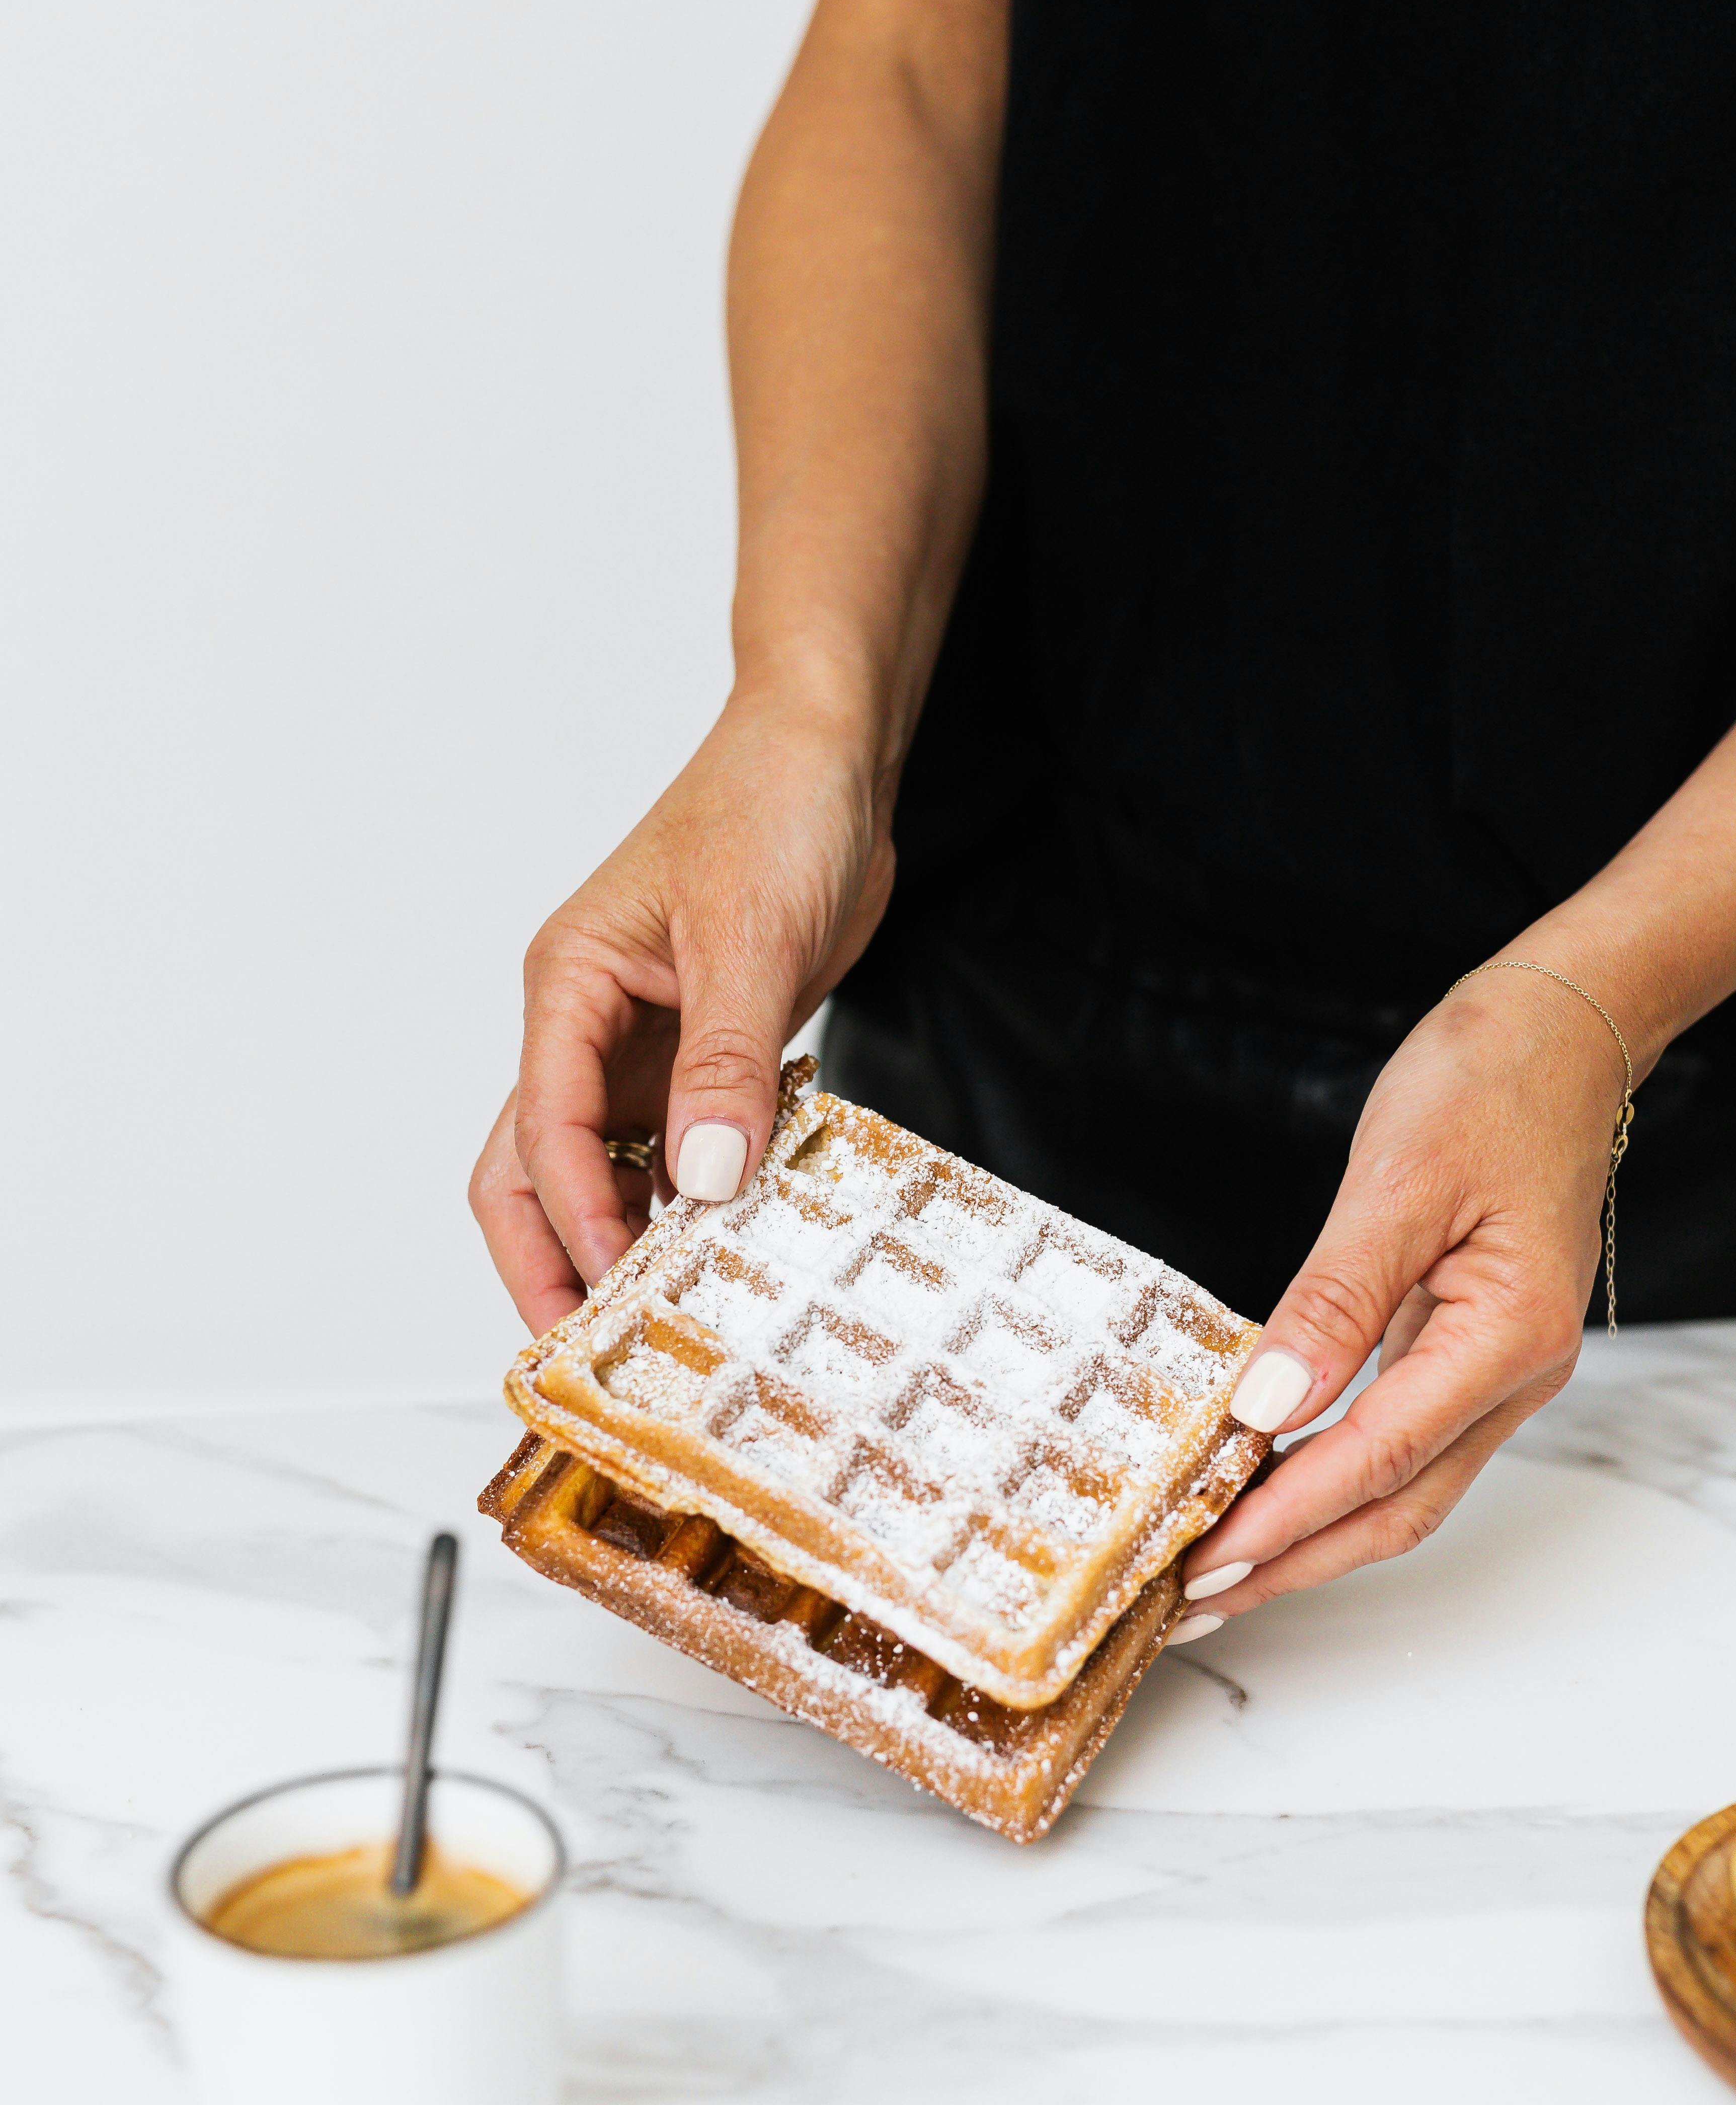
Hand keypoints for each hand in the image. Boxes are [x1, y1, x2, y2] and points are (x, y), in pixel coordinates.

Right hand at [470, 691, 892, 1334]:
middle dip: (552, 1258)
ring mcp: (645, 1046)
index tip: (613, 1285)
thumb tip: (702, 1176)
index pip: (547, 1127)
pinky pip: (679, 1151)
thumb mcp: (751, 937)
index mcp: (570, 985)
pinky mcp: (703, 1058)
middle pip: (536, 1167)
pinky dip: (690, 1206)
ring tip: (662, 1319)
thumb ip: (727, 1063)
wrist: (831, 759)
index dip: (575, 1215)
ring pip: (605, 1170)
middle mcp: (591, 1024)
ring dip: (623, 1242)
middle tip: (589, 1345)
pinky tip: (723, 1251)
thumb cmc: (773, 807)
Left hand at [1172, 966, 1629, 1636]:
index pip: (1380, 1457)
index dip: (1290, 1517)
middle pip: (1395, 1507)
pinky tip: (1268, 1489)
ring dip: (1310, 1536)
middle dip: (1293, 1562)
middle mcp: (1513, 1373)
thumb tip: (1267, 1402)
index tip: (1209, 1559)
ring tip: (1216, 1568)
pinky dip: (1331, 1478)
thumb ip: (1332, 1300)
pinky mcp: (1466, 1350)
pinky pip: (1396, 1440)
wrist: (1559, 1032)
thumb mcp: (1397, 1181)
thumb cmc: (1489, 1083)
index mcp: (1508, 1338)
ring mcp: (1495, 1369)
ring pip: (1400, 1489)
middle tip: (1191, 1600)